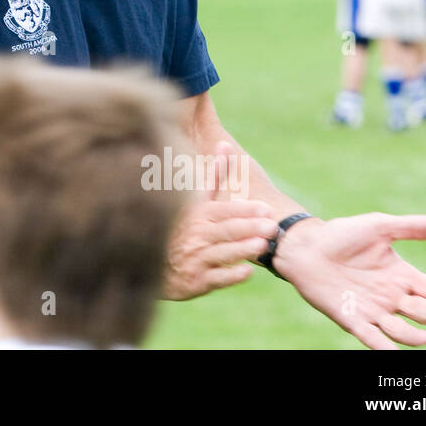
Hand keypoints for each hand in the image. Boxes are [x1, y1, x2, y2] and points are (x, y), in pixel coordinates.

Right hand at [162, 146, 273, 300]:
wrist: (154, 264)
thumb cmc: (182, 229)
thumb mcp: (195, 202)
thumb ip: (214, 177)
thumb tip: (225, 143)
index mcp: (198, 215)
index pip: (223, 210)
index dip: (244, 209)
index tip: (265, 208)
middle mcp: (197, 235)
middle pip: (226, 230)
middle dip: (249, 228)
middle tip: (272, 226)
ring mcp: (197, 259)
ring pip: (223, 253)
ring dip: (242, 249)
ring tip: (262, 246)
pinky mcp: (197, 282)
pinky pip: (216, 278)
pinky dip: (231, 275)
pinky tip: (247, 272)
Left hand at [273, 212, 425, 348]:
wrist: (304, 246)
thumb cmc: (340, 234)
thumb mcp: (378, 226)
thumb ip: (410, 227)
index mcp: (400, 275)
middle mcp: (390, 296)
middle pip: (420, 311)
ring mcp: (371, 309)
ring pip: (398, 329)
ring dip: (411, 335)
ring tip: (425, 337)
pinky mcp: (350, 318)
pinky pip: (369, 336)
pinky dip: (381, 346)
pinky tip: (392, 353)